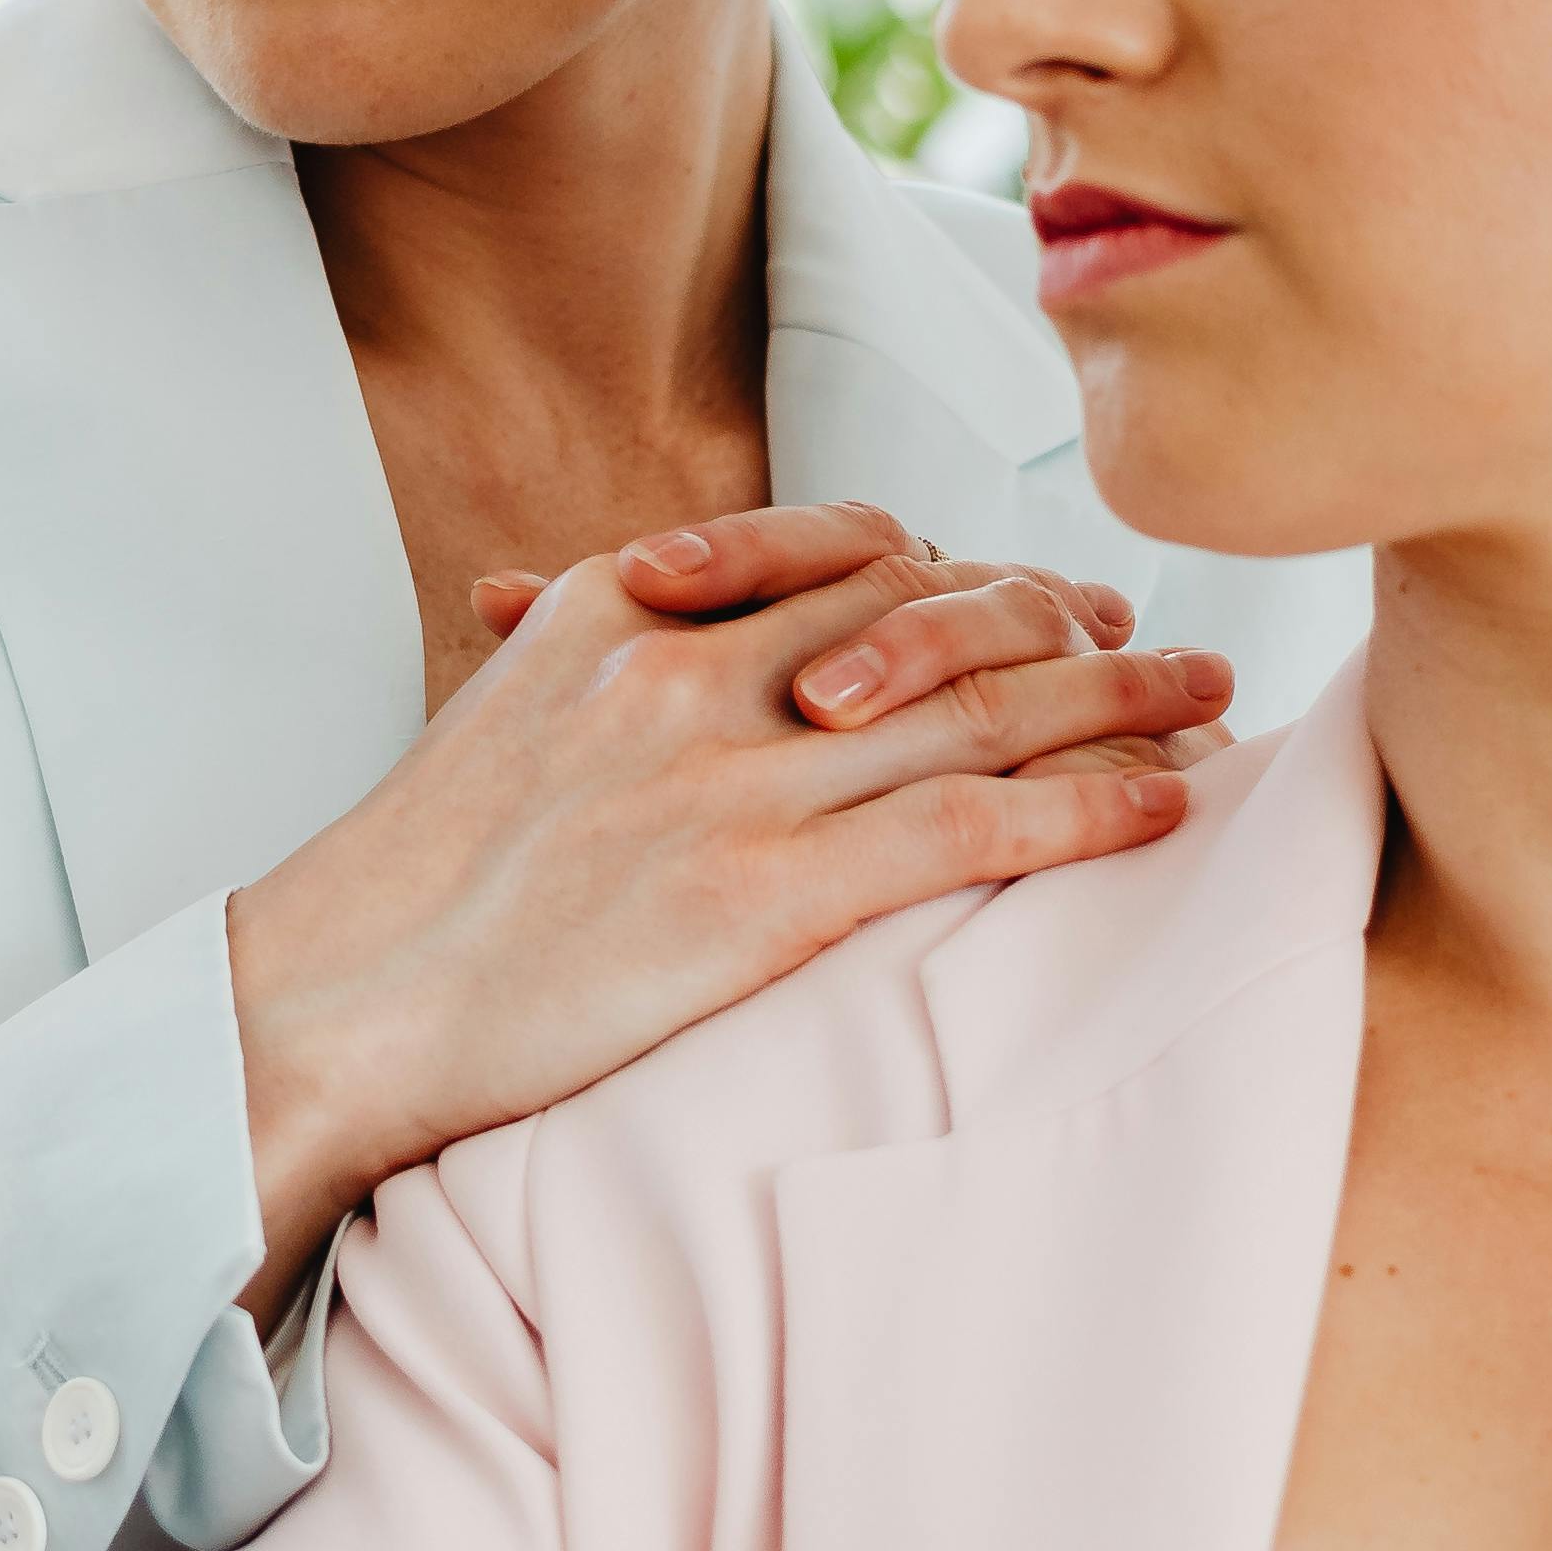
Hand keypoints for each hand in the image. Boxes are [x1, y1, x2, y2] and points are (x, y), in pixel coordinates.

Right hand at [227, 501, 1229, 1302]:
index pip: (848, 547)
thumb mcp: (508, 719)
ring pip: (982, 705)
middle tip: (1159, 641)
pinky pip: (971, 824)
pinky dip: (1087, 806)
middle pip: (938, 608)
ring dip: (1124, 699)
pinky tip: (1164, 806)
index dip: (970, 568)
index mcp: (628, 606)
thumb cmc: (414, 891)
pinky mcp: (765, 892)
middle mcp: (693, 664)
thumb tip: (679, 638)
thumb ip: (610, 662)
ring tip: (1213, 705)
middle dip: (1072, 619)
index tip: (1044, 595)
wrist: (339, 1003)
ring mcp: (734, 776)